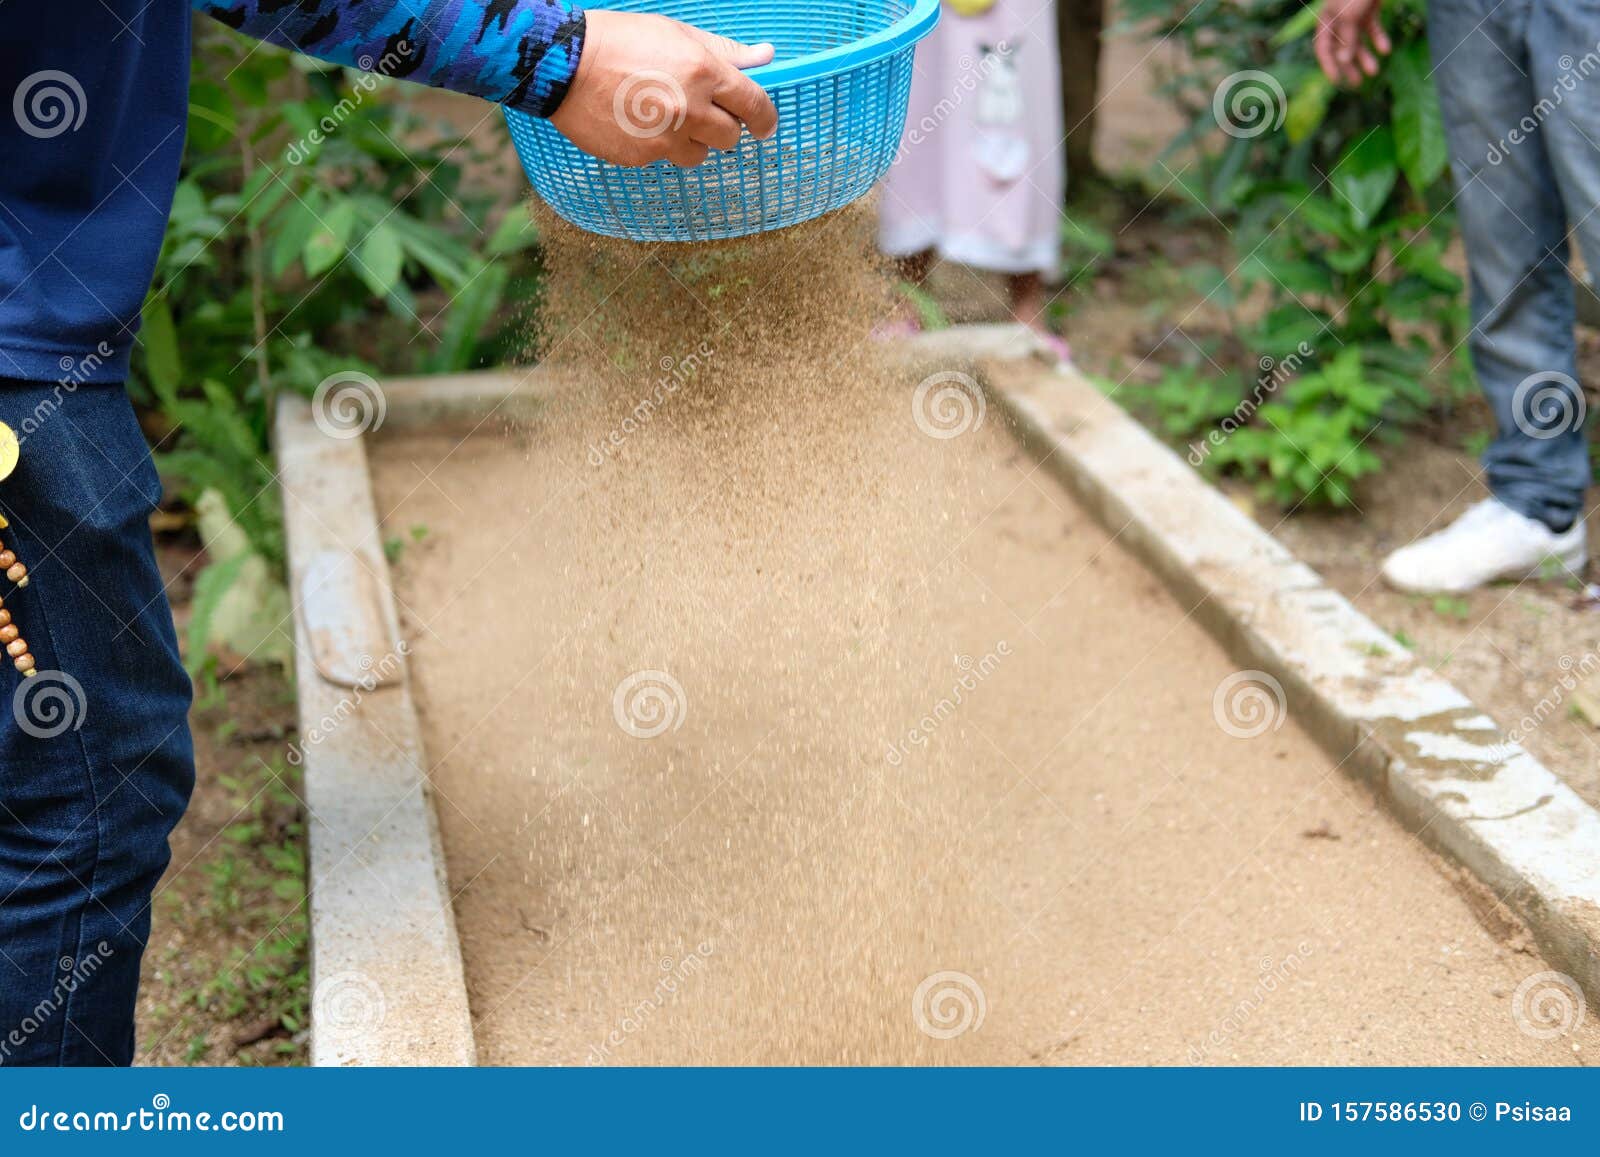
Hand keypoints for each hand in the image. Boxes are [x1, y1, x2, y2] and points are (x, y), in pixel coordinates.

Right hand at [550, 11, 778, 166]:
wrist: (564, 66)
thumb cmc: (621, 41)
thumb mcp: (677, 34)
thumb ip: (724, 51)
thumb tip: (766, 56)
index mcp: (703, 72)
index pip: (754, 105)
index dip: (765, 118)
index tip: (765, 125)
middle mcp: (690, 109)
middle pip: (731, 137)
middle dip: (723, 126)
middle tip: (702, 111)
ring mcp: (665, 138)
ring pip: (699, 154)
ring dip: (691, 140)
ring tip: (664, 116)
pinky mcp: (643, 158)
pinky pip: (665, 159)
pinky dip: (658, 145)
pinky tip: (638, 122)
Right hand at [1314, 0, 1390, 84]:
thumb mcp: (1350, 16)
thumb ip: (1347, 38)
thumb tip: (1344, 61)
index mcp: (1326, 20)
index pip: (1323, 48)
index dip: (1329, 65)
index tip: (1337, 81)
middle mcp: (1339, 19)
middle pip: (1341, 47)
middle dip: (1349, 66)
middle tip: (1357, 84)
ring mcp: (1354, 13)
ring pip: (1357, 40)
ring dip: (1365, 56)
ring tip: (1374, 72)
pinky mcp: (1369, 8)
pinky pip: (1372, 28)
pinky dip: (1378, 39)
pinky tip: (1385, 50)